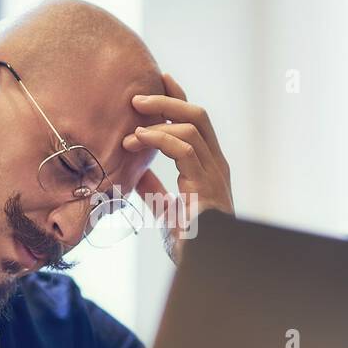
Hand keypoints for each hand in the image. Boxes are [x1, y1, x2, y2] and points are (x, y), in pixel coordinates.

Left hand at [122, 73, 233, 265]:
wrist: (205, 266)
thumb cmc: (191, 244)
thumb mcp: (169, 211)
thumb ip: (157, 191)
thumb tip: (139, 176)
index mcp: (210, 168)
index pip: (197, 123)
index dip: (178, 100)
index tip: (158, 81)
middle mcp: (217, 165)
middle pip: (198, 116)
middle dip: (168, 100)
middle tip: (136, 98)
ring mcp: (214, 174)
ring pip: (192, 127)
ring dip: (156, 121)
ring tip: (130, 131)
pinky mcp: (205, 186)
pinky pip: (184, 149)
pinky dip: (159, 139)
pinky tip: (138, 141)